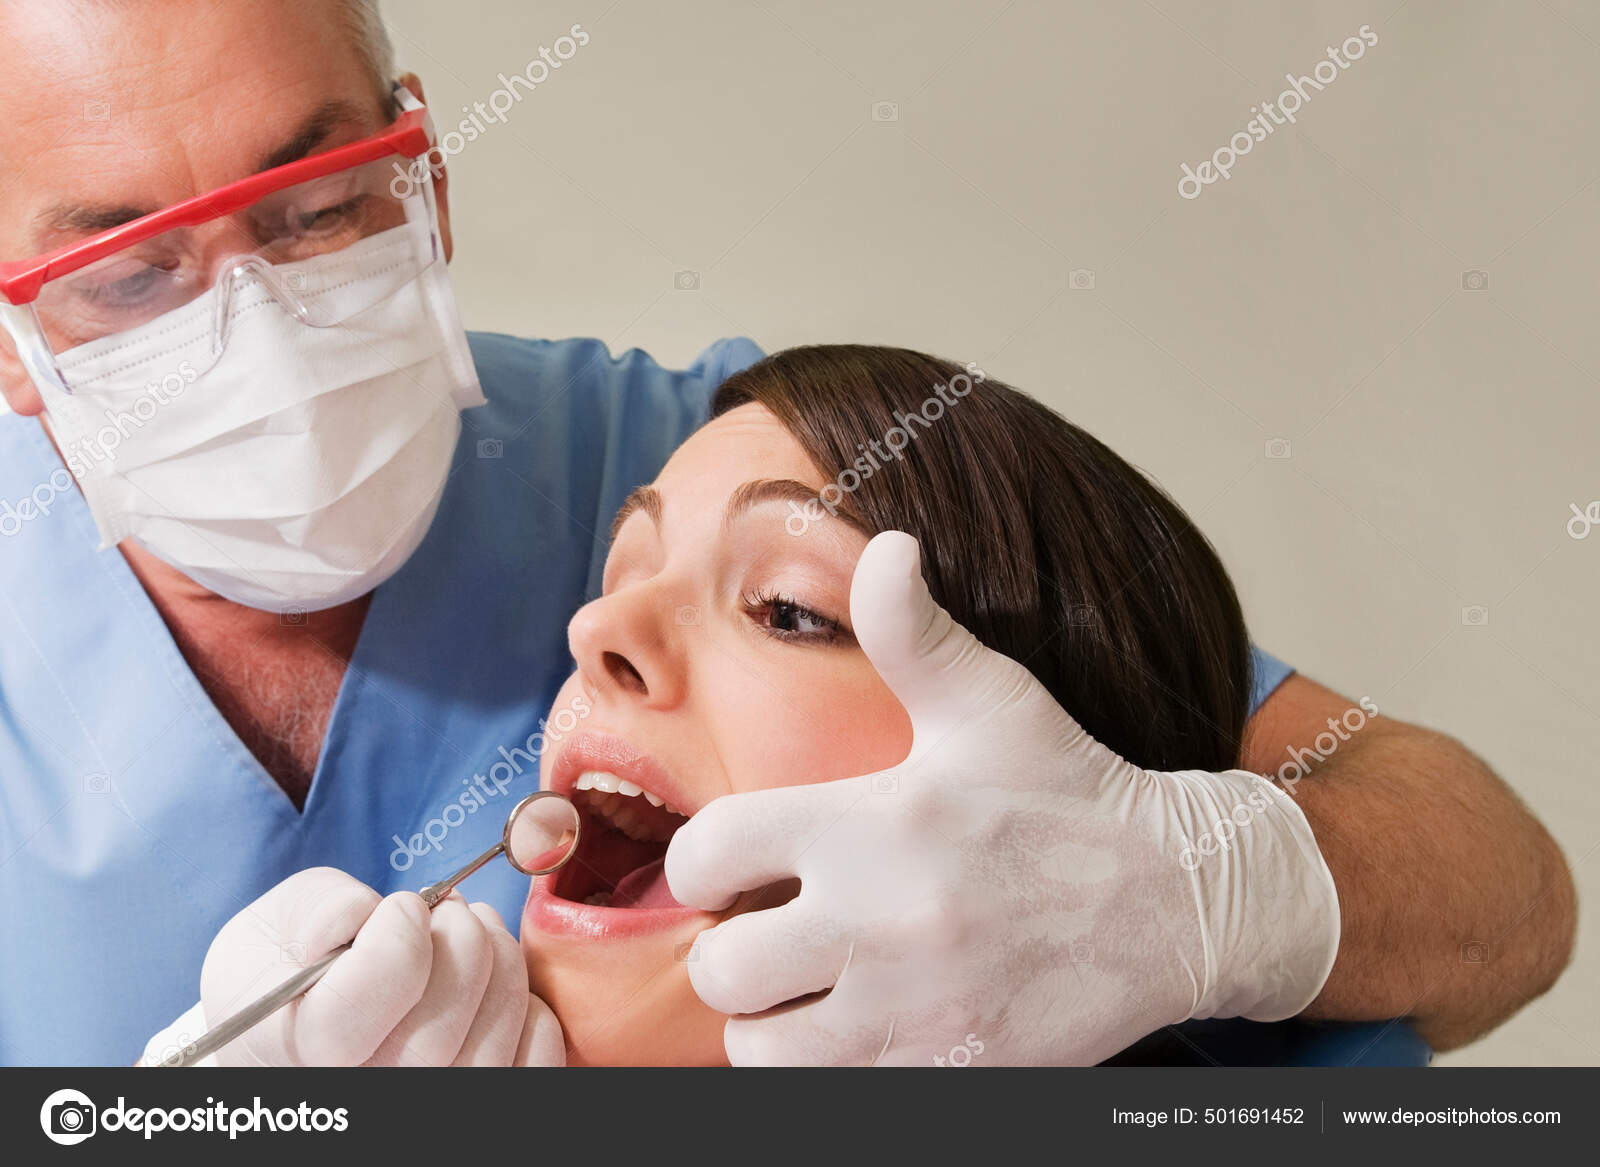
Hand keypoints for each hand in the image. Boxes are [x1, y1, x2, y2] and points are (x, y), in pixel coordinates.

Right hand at [198, 868, 563, 1065]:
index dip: (394, 944)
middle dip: (462, 949)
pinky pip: (531, 1070)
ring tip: (476, 933)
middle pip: (433, 1043)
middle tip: (453, 912)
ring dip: (502, 972)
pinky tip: (498, 985)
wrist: (302, 1003)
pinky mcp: (477, 1095)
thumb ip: (322, 911)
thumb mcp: (289, 916)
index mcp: (297, 1046)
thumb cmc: (302, 956)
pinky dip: (532, 1017)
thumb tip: (365, 913)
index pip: (350, 1018)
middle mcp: (357, 1090)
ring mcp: (423, 1101)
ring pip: (487, 1058)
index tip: (404, 907)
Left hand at [665, 531, 1339, 1065]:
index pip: (707, 854)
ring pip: (761, 1046)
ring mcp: (914, 1010)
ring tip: (804, 987)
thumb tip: (884, 545)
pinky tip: (855, 1024)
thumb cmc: (1072, 789)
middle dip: (731, 949)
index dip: (701, 860)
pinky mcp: (949, 1071)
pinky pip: (831, 1090)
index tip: (732, 864)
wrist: (1179, 898)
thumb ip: (917, 630)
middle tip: (770, 932)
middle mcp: (880, 921)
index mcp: (870, 823)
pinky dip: (824, 1066)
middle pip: (721, 966)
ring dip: (768, 1018)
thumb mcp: (994, 700)